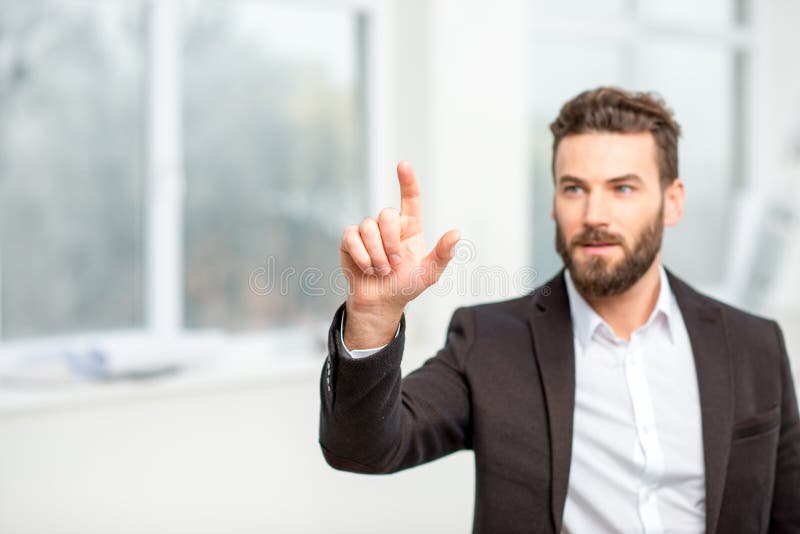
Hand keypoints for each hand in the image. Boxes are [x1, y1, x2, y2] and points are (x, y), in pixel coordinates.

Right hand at [340, 161, 460, 347]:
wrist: (380, 303)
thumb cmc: (406, 286)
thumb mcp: (430, 273)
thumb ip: (443, 253)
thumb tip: (457, 233)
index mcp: (410, 228)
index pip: (410, 199)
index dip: (407, 181)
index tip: (403, 165)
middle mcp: (389, 226)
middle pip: (386, 214)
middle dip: (390, 242)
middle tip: (394, 264)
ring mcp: (368, 232)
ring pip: (368, 227)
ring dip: (376, 254)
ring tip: (382, 270)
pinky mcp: (350, 240)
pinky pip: (351, 237)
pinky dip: (361, 255)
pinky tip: (367, 268)